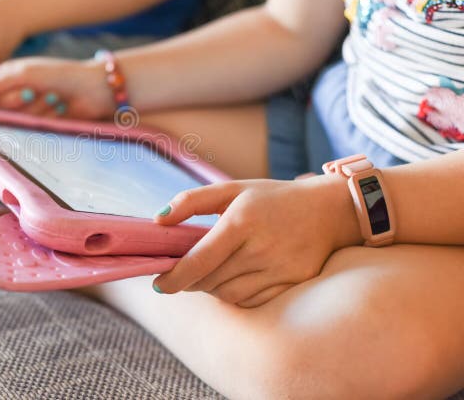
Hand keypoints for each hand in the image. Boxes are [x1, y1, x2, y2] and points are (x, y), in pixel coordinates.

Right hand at [0, 57, 115, 119]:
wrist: (94, 89)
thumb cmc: (58, 74)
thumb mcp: (24, 74)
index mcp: (3, 78)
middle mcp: (10, 96)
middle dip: (14, 101)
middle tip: (33, 91)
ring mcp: (24, 113)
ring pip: (11, 121)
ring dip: (33, 109)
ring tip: (53, 96)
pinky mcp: (37, 127)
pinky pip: (28, 129)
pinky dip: (44, 117)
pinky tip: (59, 107)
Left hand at [152, 176, 361, 307]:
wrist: (331, 210)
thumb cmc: (273, 198)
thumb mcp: (232, 189)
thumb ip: (191, 201)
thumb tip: (157, 220)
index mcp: (241, 221)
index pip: (199, 260)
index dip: (175, 277)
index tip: (159, 284)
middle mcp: (261, 248)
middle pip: (210, 281)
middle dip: (191, 280)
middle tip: (183, 273)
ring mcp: (280, 268)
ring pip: (229, 295)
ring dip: (212, 288)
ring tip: (212, 272)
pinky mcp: (293, 283)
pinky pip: (252, 301)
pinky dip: (236, 295)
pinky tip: (236, 278)